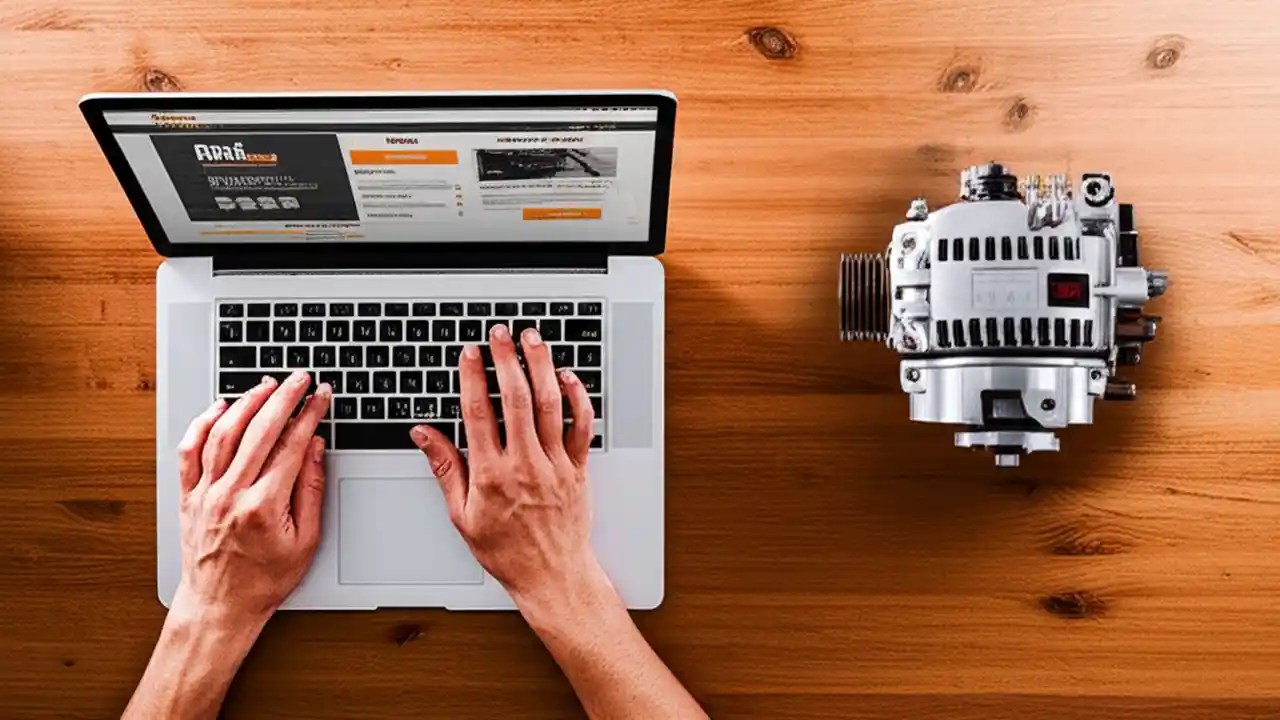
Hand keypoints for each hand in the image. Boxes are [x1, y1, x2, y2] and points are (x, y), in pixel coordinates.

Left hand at [172, 371, 331, 628]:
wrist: (220, 605)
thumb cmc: (264, 579)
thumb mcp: (306, 540)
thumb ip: (311, 489)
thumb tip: (314, 447)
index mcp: (264, 505)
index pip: (292, 444)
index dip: (310, 414)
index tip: (322, 396)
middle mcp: (231, 494)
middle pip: (259, 430)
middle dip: (283, 397)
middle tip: (299, 379)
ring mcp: (205, 493)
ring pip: (223, 432)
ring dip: (246, 402)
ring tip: (265, 385)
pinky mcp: (188, 495)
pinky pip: (189, 451)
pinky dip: (202, 424)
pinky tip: (218, 408)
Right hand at [412, 323, 599, 605]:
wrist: (552, 576)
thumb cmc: (506, 551)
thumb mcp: (462, 515)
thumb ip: (445, 469)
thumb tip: (424, 434)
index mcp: (491, 475)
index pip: (479, 412)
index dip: (473, 376)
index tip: (470, 353)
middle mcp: (525, 465)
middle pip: (515, 399)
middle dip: (507, 359)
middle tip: (500, 334)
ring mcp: (555, 465)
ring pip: (549, 405)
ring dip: (541, 366)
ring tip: (533, 340)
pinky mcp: (578, 469)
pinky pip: (582, 426)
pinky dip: (577, 398)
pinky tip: (567, 377)